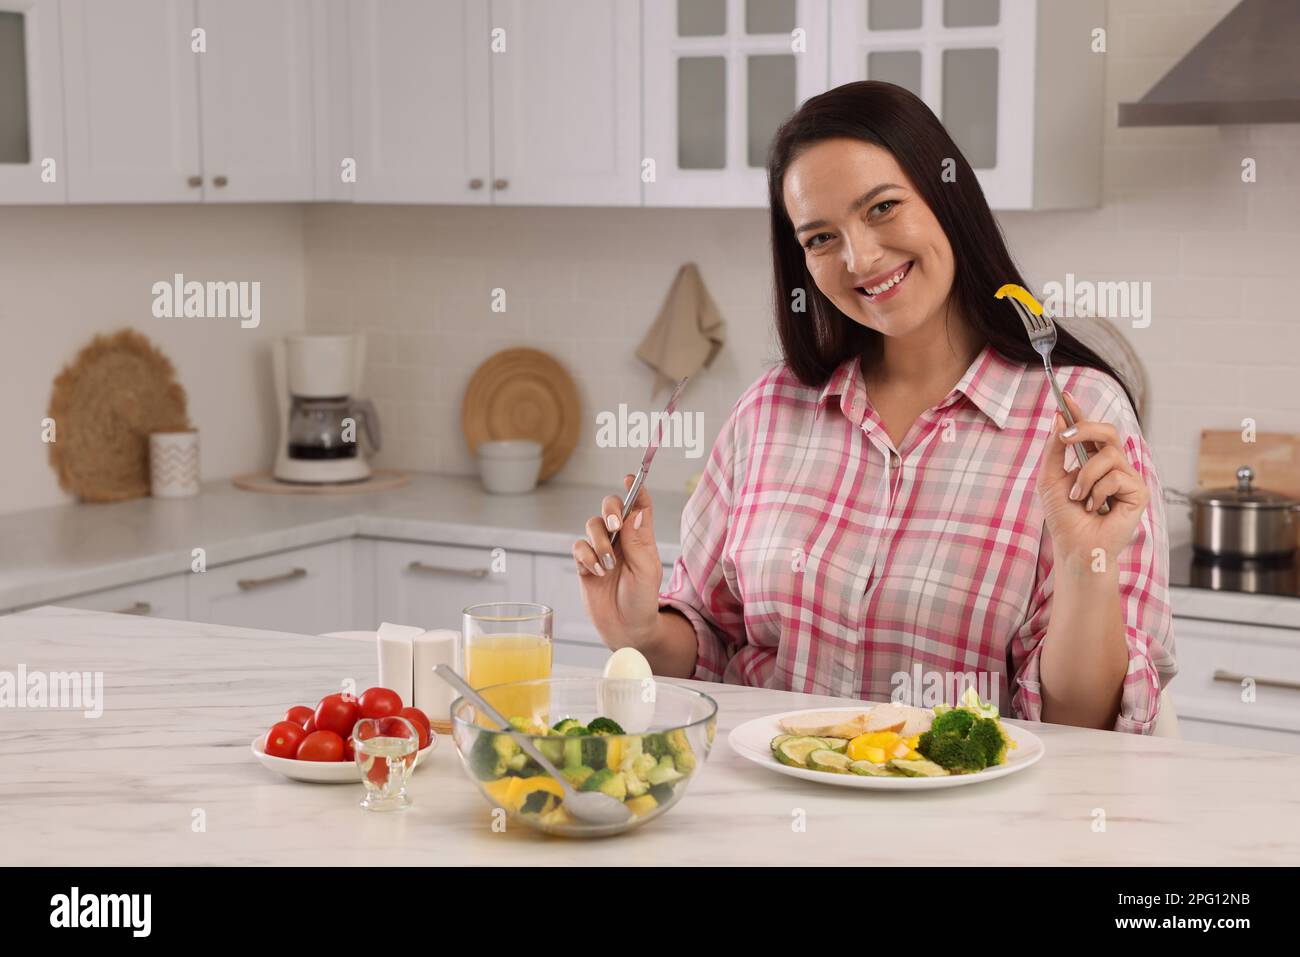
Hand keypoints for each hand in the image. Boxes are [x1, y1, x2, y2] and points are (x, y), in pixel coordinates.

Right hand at [572, 474, 663, 648]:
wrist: (625, 628)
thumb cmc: (642, 599)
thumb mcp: (646, 570)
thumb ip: (638, 541)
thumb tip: (635, 512)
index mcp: (641, 536)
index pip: (639, 505)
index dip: (636, 488)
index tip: (631, 478)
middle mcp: (621, 539)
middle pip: (610, 507)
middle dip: (610, 510)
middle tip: (614, 524)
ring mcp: (601, 550)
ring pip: (591, 525)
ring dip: (599, 541)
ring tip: (607, 564)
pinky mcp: (585, 563)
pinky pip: (579, 547)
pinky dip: (586, 556)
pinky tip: (596, 571)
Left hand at [1036, 391, 1149, 571]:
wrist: (1075, 546)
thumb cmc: (1064, 518)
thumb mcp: (1050, 479)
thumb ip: (1054, 450)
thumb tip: (1058, 420)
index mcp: (1091, 461)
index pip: (1088, 431)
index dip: (1078, 412)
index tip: (1064, 394)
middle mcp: (1112, 466)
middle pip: (1108, 431)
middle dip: (1085, 429)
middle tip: (1065, 437)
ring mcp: (1127, 478)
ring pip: (1108, 456)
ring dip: (1085, 477)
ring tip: (1079, 499)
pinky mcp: (1139, 492)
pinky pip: (1117, 476)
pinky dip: (1098, 492)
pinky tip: (1097, 508)